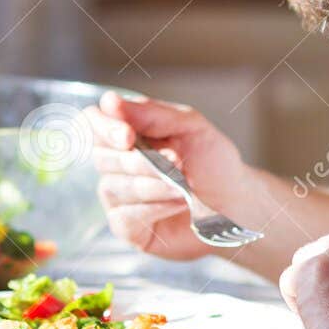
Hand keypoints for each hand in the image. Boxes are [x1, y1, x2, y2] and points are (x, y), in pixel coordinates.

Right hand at [86, 92, 248, 260]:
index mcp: (127, 132)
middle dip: (142, 161)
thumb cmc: (212, 161)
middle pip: (102, 157)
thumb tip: (110, 102)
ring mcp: (118, 196)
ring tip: (184, 185)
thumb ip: (152, 113)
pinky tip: (179, 203)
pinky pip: (126, 216)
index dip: (105, 128)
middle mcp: (115, 163)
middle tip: (177, 160)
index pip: (93, 122)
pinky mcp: (126, 226)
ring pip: (116, 187)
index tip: (128, 136)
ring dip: (155, 185)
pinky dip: (156, 208)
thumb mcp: (191, 126)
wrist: (235, 201)